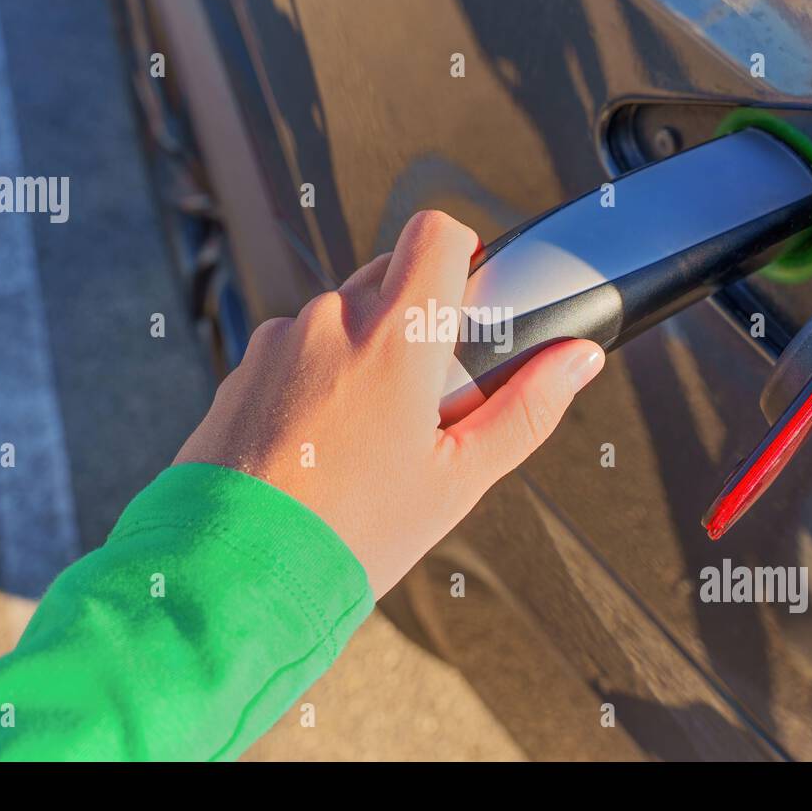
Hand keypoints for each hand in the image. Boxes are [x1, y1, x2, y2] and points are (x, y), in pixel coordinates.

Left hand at [174, 209, 603, 597]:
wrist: (234, 576)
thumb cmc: (351, 533)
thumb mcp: (458, 480)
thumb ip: (525, 409)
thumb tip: (578, 359)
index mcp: (391, 337)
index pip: (435, 234)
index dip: (462, 251)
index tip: (471, 295)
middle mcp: (327, 322)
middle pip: (388, 274)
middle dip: (416, 317)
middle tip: (427, 393)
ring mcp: (277, 343)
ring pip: (338, 316)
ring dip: (361, 351)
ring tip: (365, 436)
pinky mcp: (240, 370)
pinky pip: (293, 350)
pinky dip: (314, 379)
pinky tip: (318, 446)